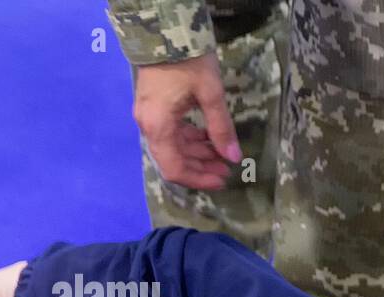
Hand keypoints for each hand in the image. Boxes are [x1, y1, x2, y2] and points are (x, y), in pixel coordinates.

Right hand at [133, 53, 239, 189]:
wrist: (165, 30)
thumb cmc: (188, 61)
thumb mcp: (211, 94)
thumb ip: (221, 128)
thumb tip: (234, 158)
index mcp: (159, 126)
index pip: (174, 168)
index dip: (199, 179)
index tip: (222, 179)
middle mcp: (149, 126)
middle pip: (173, 160)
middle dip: (201, 168)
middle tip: (227, 169)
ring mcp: (149, 116)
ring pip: (173, 147)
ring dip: (197, 154)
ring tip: (223, 155)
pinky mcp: (154, 107)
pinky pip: (171, 133)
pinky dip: (190, 140)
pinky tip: (209, 139)